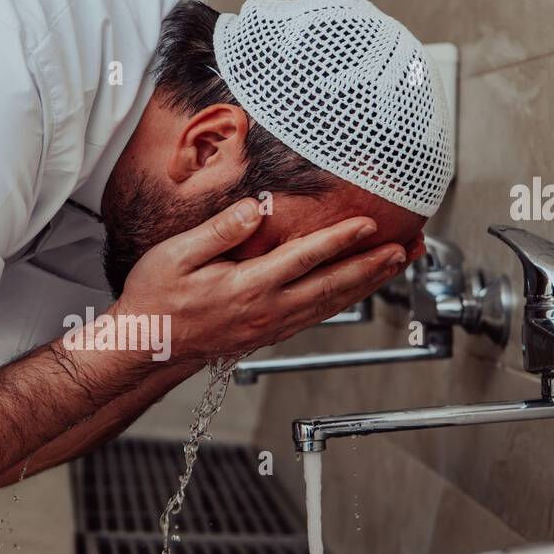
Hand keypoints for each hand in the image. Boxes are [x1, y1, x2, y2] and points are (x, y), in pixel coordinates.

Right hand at [110, 197, 414, 362]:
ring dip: (367, 284)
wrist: (146, 344)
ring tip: (396, 265)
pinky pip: (316, 315)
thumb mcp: (177, 255)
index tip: (369, 225)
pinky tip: (356, 288)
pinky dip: (343, 300)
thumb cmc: (156, 297)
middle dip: (372, 267)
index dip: (340, 240)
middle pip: (331, 286)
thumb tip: (255, 208)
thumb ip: (220, 231)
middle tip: (406, 250)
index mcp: (246, 287)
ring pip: (330, 304)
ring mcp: (270, 327)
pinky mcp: (269, 334)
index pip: (304, 258)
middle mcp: (266, 311)